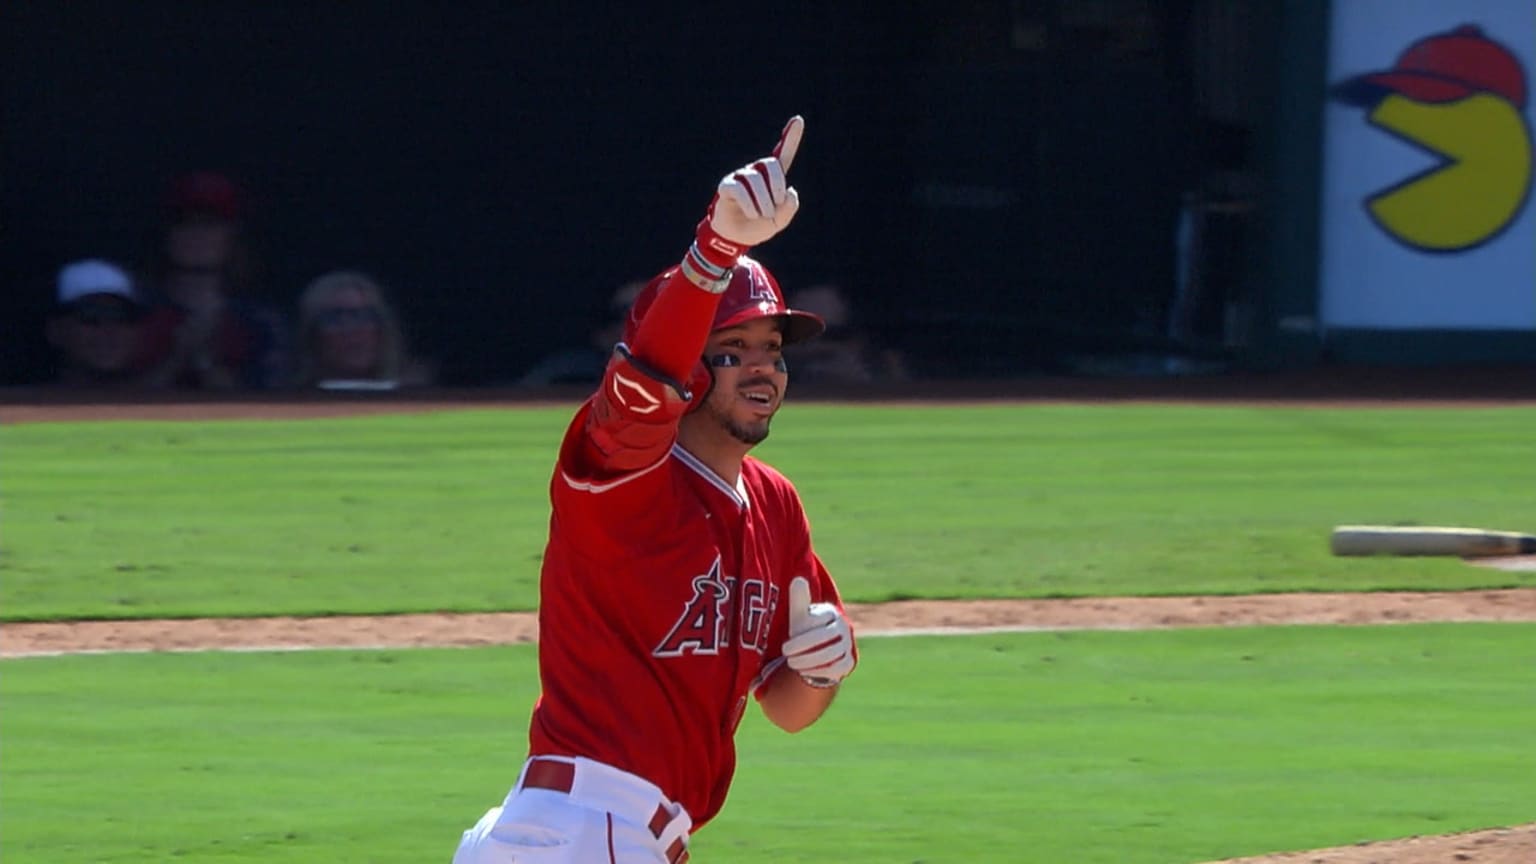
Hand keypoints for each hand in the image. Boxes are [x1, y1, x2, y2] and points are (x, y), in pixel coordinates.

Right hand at [688, 116, 804, 278]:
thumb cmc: (758, 227)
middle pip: (770, 163)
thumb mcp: (779, 221)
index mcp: (772, 178)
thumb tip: (789, 191)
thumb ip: (789, 208)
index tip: (798, 120)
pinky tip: (753, 214)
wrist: (735, 239)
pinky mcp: (726, 186)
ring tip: (764, 215)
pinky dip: (749, 203)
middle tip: (777, 204)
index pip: (783, 153)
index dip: (791, 137)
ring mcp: (740, 177)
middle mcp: (756, 172)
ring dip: (764, 200)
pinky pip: (739, 188)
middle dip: (777, 184)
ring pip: (755, 178)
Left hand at [782, 576, 854, 687]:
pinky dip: (820, 671)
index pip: (817, 626)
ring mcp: (848, 645)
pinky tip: (805, 672)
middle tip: (787, 657)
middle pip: (824, 640)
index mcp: (831, 613)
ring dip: (809, 662)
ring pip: (831, 655)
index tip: (784, 648)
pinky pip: (837, 668)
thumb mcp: (800, 615)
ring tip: (793, 664)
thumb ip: (799, 599)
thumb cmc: (805, 628)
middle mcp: (843, 627)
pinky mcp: (849, 661)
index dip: (799, 640)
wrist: (815, 648)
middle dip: (803, 650)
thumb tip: (798, 580)